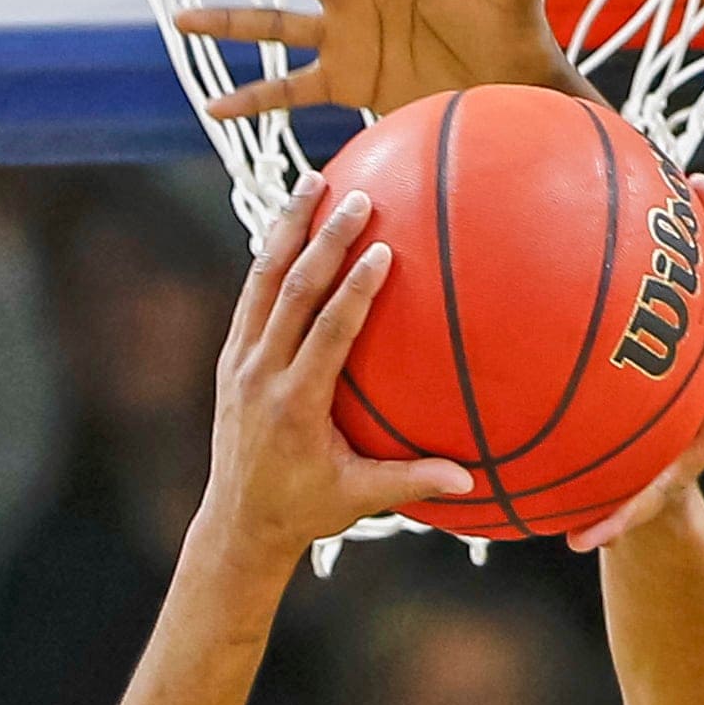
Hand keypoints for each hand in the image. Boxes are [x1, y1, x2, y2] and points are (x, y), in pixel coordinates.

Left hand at [199, 178, 475, 558]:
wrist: (237, 521)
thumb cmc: (306, 509)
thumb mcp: (361, 499)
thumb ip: (413, 482)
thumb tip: (473, 480)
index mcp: (293, 403)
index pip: (326, 333)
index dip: (353, 291)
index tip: (380, 251)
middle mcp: (258, 373)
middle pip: (288, 291)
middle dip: (321, 240)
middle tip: (354, 197)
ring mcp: (237, 361)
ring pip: (260, 281)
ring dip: (285, 229)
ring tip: (311, 183)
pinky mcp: (231, 358)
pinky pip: (253, 295)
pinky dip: (271, 256)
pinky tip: (293, 226)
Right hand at [568, 175, 703, 551]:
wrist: (657, 464)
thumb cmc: (645, 485)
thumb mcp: (633, 505)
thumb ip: (616, 521)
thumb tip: (581, 546)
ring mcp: (699, 332)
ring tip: (693, 182)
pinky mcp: (674, 313)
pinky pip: (670, 267)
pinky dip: (660, 234)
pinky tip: (636, 185)